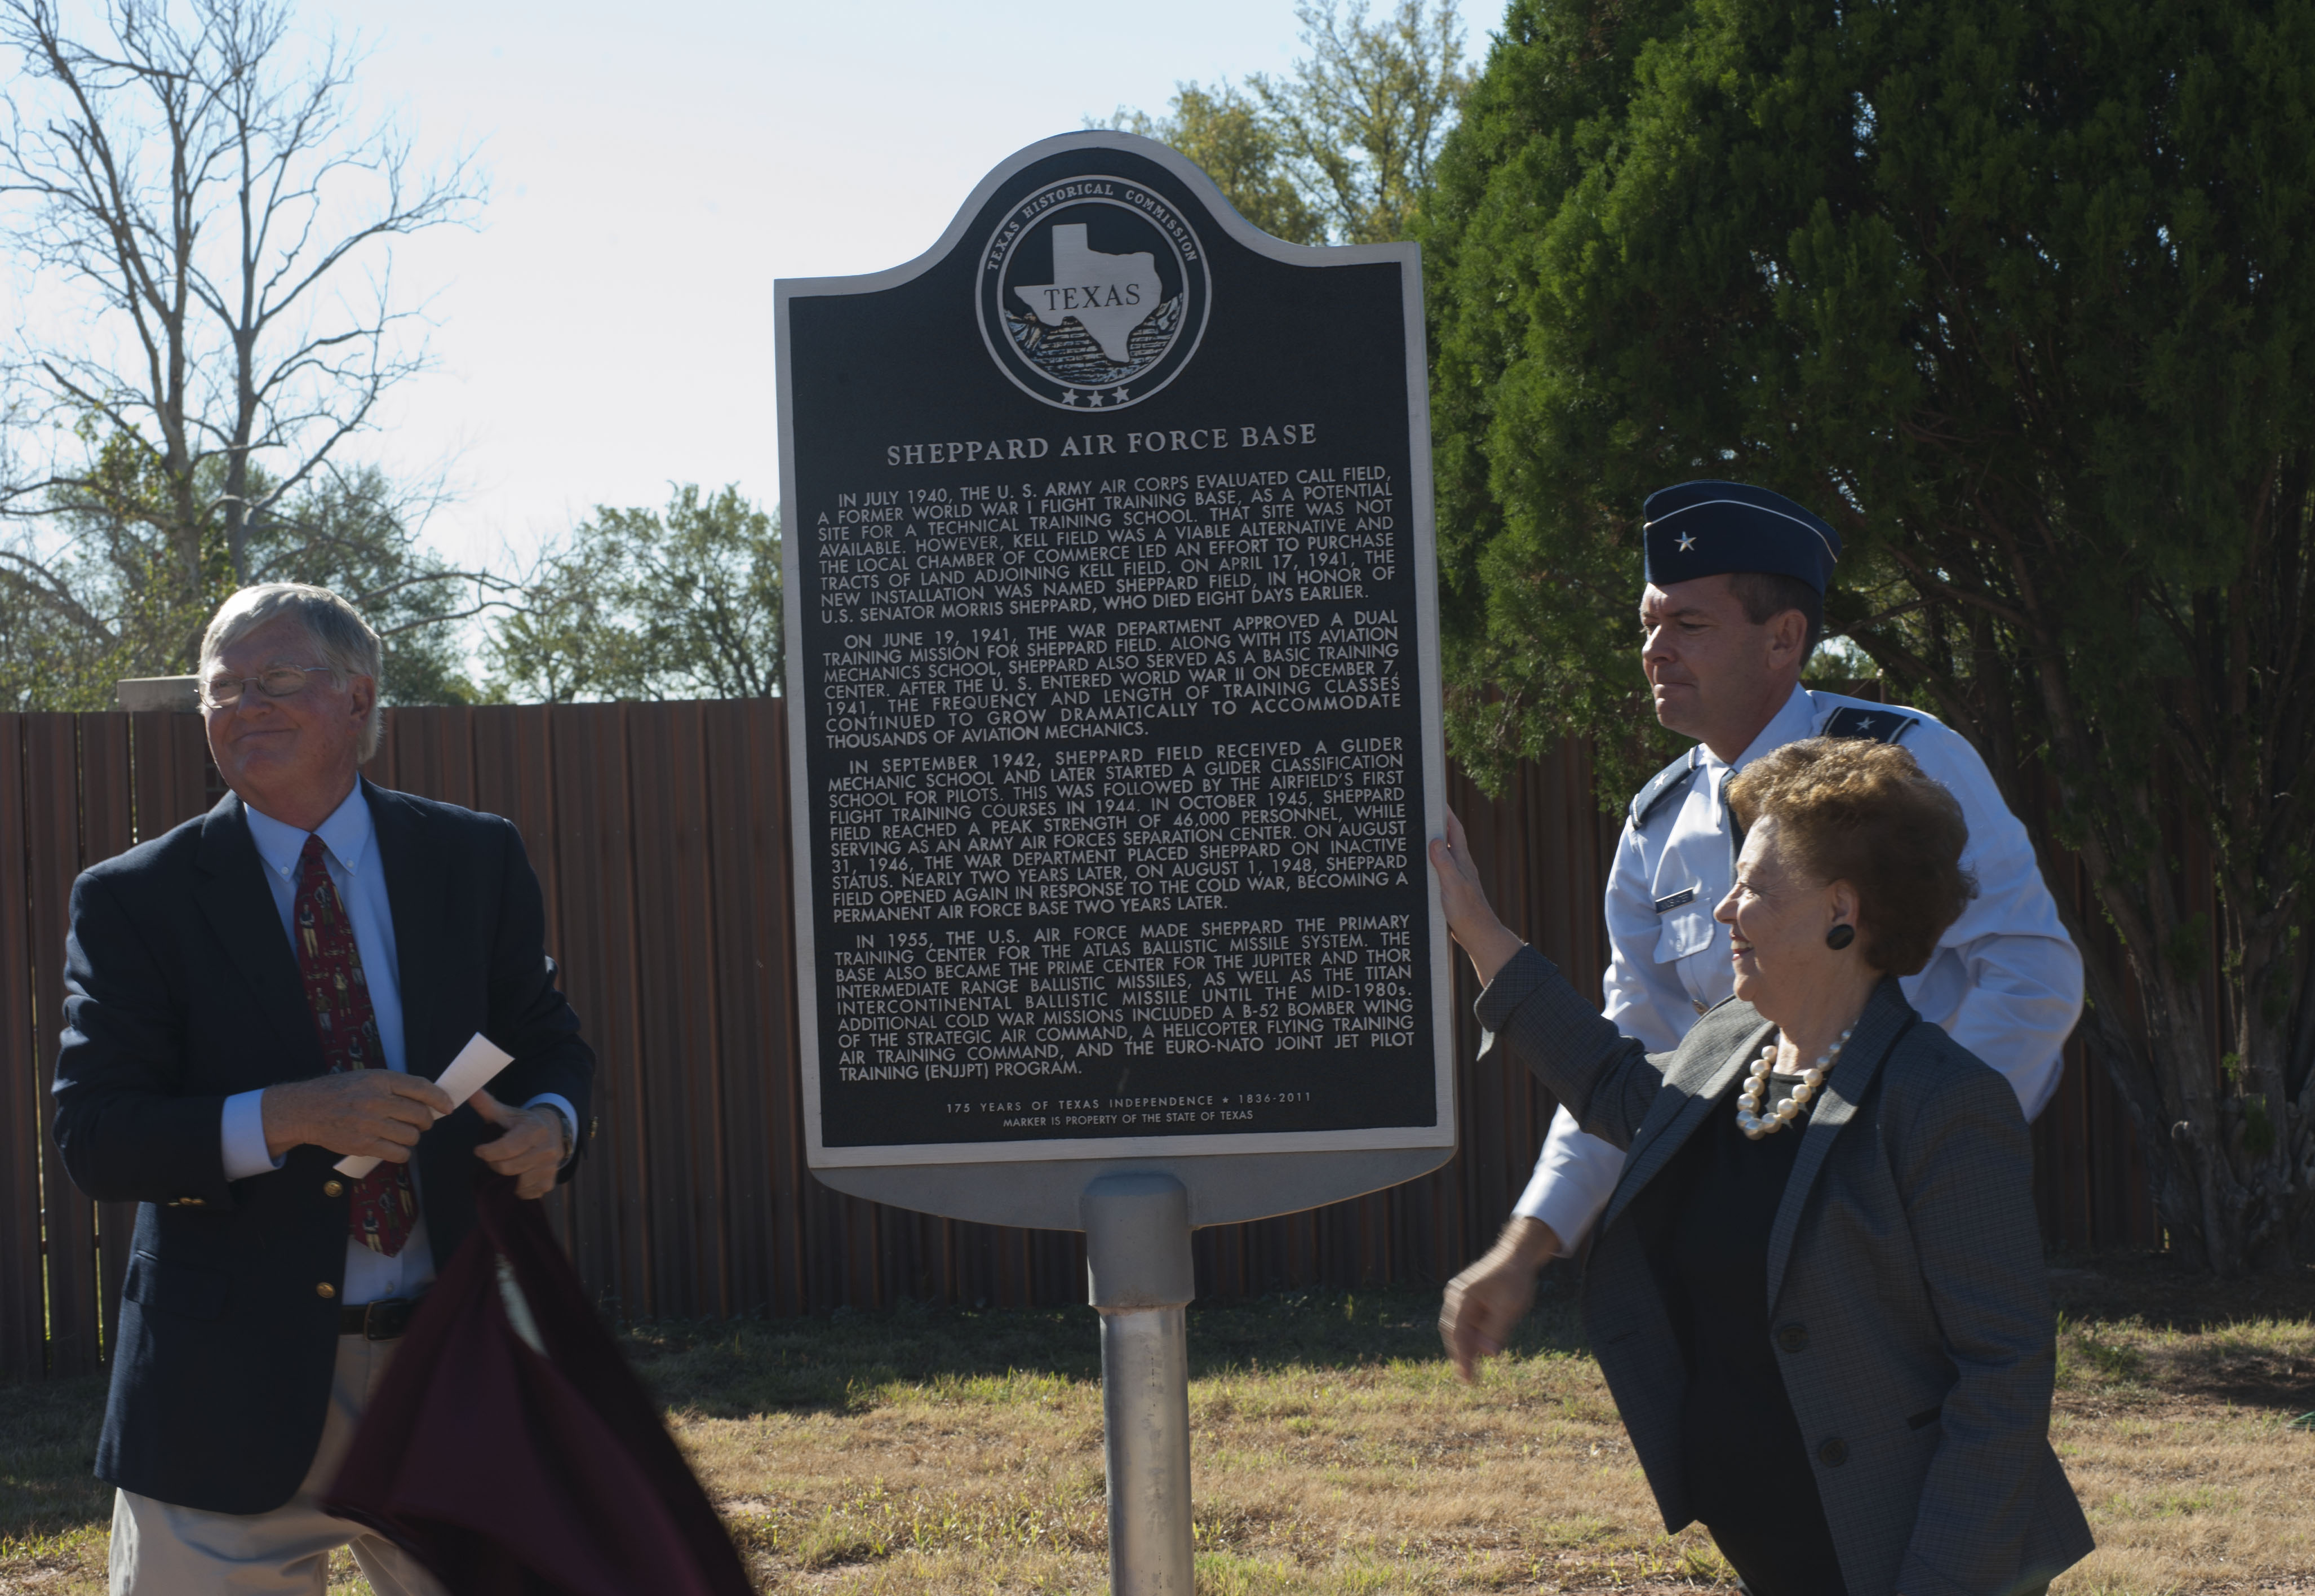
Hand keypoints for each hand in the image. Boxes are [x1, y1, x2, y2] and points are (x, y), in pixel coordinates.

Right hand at [263, 1071, 453, 1162]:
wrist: (306, 1109)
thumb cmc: (340, 1092)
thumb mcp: (367, 1078)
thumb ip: (395, 1086)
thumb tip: (429, 1098)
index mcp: (380, 1080)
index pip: (421, 1088)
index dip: (440, 1098)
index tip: (449, 1107)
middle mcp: (376, 1100)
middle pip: (420, 1114)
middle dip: (426, 1121)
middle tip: (420, 1123)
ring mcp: (370, 1124)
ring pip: (412, 1136)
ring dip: (413, 1137)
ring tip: (403, 1134)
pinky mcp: (363, 1145)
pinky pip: (398, 1153)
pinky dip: (402, 1153)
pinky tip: (395, 1147)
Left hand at [471, 1089, 566, 1199]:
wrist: (554, 1129)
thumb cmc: (524, 1122)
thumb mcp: (506, 1113)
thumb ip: (486, 1104)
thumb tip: (470, 1090)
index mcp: (535, 1130)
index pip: (506, 1148)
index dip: (487, 1152)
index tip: (479, 1150)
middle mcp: (547, 1150)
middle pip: (507, 1168)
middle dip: (493, 1164)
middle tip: (492, 1157)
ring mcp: (550, 1168)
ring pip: (516, 1182)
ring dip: (506, 1177)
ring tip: (507, 1164)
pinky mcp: (550, 1182)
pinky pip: (526, 1193)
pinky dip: (518, 1187)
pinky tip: (519, 1174)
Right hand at [1428, 808, 1524, 985]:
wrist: (1478, 934)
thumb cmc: (1467, 910)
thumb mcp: (1452, 885)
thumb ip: (1443, 863)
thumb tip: (1435, 840)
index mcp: (1461, 861)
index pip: (1454, 830)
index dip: (1446, 813)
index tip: (1436, 798)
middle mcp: (1460, 866)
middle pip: (1448, 838)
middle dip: (1436, 824)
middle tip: (1422, 812)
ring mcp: (1457, 877)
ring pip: (1443, 854)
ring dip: (1431, 842)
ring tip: (1416, 835)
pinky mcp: (1451, 890)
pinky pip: (1439, 869)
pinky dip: (1429, 862)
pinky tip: (1420, 867)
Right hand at [1439, 1216, 1559, 1381]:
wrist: (1517, 1254)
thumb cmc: (1515, 1279)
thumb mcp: (1510, 1308)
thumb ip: (1496, 1331)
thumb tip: (1487, 1355)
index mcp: (1462, 1298)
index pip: (1458, 1335)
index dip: (1462, 1359)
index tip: (1466, 1379)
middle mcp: (1455, 1296)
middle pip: (1452, 1332)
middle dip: (1460, 1355)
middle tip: (1468, 1379)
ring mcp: (1459, 1294)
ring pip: (1457, 1327)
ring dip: (1464, 1346)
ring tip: (1472, 1368)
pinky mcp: (1466, 1295)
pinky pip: (1464, 1320)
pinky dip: (1470, 1335)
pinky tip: (1478, 1348)